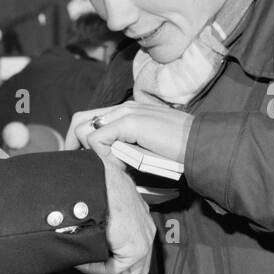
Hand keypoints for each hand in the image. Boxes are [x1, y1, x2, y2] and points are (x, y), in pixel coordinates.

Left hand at [67, 102, 193, 163]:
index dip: (79, 140)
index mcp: (128, 111)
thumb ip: (125, 148)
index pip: (91, 119)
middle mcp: (124, 107)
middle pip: (80, 120)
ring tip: (103, 167)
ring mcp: (127, 112)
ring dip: (89, 152)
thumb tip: (106, 161)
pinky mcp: (131, 121)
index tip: (79, 161)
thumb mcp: (144, 148)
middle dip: (71, 144)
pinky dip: (101, 155)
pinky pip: (98, 139)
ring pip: (85, 129)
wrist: (201, 145)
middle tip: (75, 165)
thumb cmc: (178, 152)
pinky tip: (116, 166)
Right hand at [76, 142, 155, 273]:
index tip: (94, 259)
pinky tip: (85, 261)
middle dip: (114, 271)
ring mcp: (144, 241)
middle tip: (95, 266)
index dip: (114, 262)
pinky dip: (97, 268)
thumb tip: (96, 231)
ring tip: (88, 264)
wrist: (103, 182)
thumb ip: (110, 221)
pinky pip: (115, 269)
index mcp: (142, 222)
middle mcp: (147, 233)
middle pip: (137, 269)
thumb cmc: (103, 187)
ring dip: (105, 271)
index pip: (136, 256)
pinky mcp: (136, 248)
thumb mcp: (109, 204)